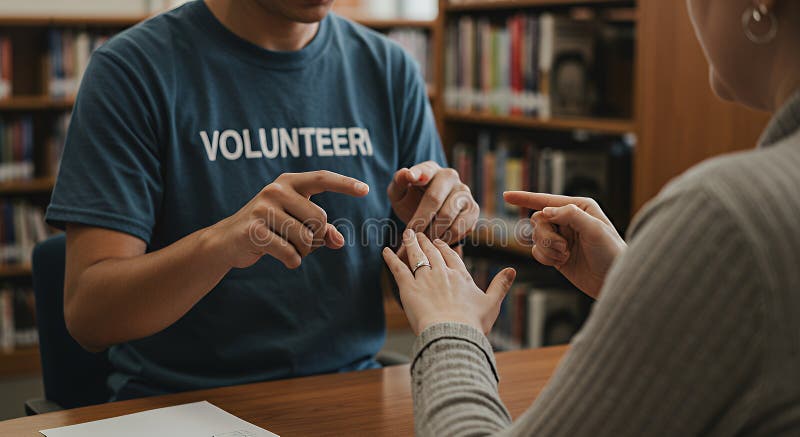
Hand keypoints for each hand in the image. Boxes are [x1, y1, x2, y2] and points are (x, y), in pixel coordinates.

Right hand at [210, 171, 368, 268]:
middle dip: (316, 237)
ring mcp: (263, 208)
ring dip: (303, 251)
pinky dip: (291, 260)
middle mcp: (276, 190)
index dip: (345, 184)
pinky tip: (281, 256)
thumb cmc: (269, 228)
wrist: (227, 240)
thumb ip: (322, 229)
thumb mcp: (296, 223)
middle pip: (319, 219)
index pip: (322, 178)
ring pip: (306, 238)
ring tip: (287, 247)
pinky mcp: (254, 229)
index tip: (366, 190)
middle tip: (300, 241)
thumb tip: (340, 240)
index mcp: (289, 182)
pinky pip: (289, 253)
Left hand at [382, 229, 515, 334]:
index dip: (445, 248)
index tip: (440, 242)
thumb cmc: (472, 323)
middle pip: (432, 252)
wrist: (452, 333)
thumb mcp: (491, 303)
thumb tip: (513, 270)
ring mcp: (424, 278)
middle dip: (426, 241)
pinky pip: (398, 269)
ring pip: (416, 256)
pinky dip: (391, 259)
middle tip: (420, 233)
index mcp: (460, 276)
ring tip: (406, 234)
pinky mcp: (408, 288)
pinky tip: (385, 251)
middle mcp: (442, 273)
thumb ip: (500, 285)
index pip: (452, 256)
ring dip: (411, 243)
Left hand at [387, 161, 478, 244]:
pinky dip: (446, 239)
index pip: (425, 171)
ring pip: (448, 217)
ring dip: (432, 233)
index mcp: (431, 169)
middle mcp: (451, 177)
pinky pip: (460, 228)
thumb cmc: (410, 200)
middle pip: (435, 200)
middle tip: (410, 236)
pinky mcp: (473, 210)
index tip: (411, 177)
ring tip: (422, 241)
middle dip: (420, 221)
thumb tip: (407, 174)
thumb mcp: (399, 192)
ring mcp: (465, 193)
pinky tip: (437, 240)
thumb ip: (399, 182)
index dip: (420, 174)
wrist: (428, 215)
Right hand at [504, 192, 625, 298]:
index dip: (525, 198)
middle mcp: (568, 220)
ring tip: (566, 255)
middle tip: (564, 247)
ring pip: (535, 236)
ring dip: (547, 248)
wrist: (613, 281)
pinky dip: (545, 258)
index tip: (506, 195)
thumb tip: (544, 210)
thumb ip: (570, 215)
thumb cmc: (611, 253)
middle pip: (537, 220)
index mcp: (579, 207)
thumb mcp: (595, 229)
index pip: (546, 200)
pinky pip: (537, 251)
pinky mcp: (556, 254)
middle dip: (546, 235)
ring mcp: (561, 237)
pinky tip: (561, 262)